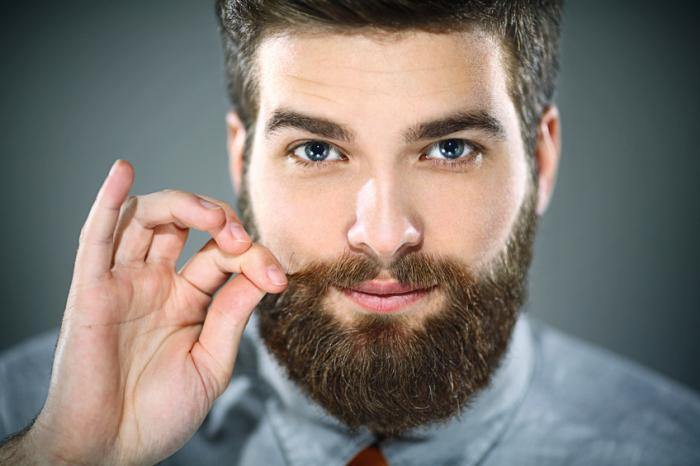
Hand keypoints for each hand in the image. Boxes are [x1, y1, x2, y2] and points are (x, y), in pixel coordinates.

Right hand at [26, 160, 286, 464]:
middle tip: (241, 239)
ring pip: (147, 218)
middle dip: (220, 220)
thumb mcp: (212, 362)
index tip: (278, 278)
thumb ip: (231, 313)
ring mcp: (123, 282)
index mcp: (186, 299)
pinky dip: (108, 201)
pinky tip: (124, 171)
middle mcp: (154, 282)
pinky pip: (96, 236)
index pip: (222, 255)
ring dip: (182, 204)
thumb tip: (263, 270)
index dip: (254, 256)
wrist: (113, 449)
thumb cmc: (161, 412)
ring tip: (213, 218)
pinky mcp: (91, 289)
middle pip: (185, 223)